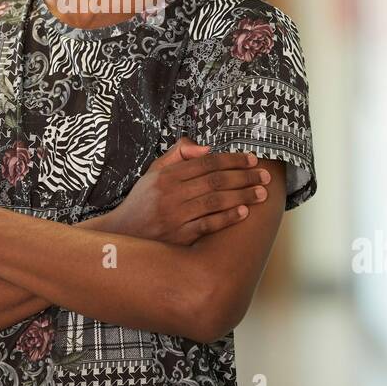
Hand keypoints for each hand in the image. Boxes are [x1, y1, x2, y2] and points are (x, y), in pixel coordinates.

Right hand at [106, 137, 270, 244]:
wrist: (122, 234)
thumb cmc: (143, 201)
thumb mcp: (154, 172)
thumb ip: (178, 155)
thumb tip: (205, 148)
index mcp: (166, 176)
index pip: (206, 163)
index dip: (232, 160)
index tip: (251, 159)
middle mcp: (170, 194)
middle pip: (214, 181)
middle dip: (243, 176)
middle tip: (263, 176)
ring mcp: (174, 217)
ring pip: (214, 202)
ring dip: (241, 196)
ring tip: (260, 193)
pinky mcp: (178, 237)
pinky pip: (208, 225)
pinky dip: (227, 218)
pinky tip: (243, 212)